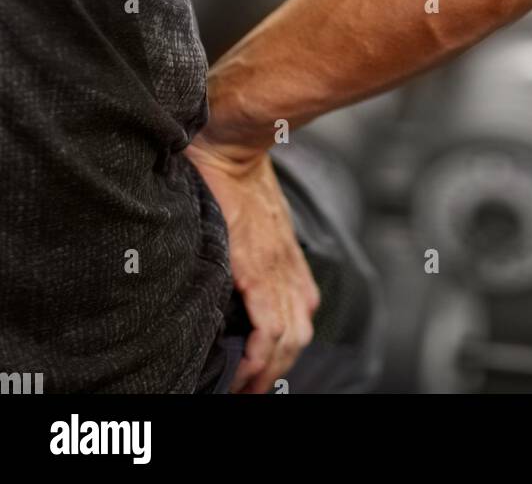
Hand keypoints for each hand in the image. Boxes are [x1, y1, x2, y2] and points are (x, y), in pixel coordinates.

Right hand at [185, 136, 319, 393]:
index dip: (286, 346)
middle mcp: (284, 266)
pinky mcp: (254, 268)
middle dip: (278, 371)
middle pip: (298, 334)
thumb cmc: (233, 166)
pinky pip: (267, 329)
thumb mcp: (253, 208)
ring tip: (245, 392)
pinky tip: (243, 374)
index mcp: (284, 255)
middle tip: (253, 391)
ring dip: (268, 373)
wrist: (231, 139)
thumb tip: (233, 257)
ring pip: (287, 339)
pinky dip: (258, 359)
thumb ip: (252, 236)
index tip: (263, 370)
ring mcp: (272, 268)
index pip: (300, 311)